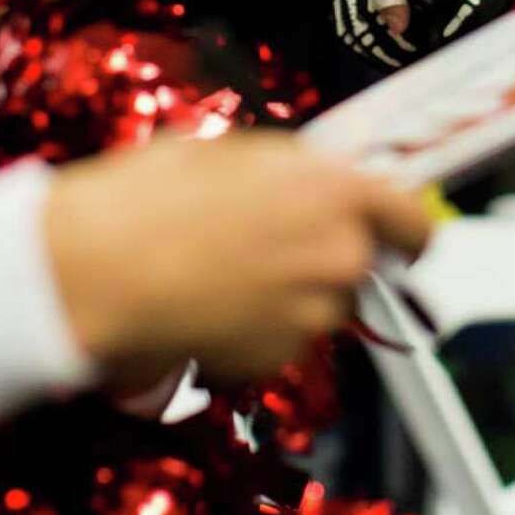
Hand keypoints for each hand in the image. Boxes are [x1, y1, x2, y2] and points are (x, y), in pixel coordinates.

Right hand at [41, 135, 433, 382]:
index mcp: (338, 192)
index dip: (409, 229)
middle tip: (264, 246)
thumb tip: (300, 180)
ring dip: (283, 297)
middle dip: (320, 259)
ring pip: (314, 306)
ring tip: (219, 274)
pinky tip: (205, 306)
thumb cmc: (151, 197)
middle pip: (356, 264)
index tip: (403, 236)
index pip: (413, 217)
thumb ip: (287, 173)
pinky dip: (250, 333)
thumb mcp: (229, 155)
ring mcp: (312, 314)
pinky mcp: (277, 359)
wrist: (101, 268)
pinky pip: (276, 343)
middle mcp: (340, 256)